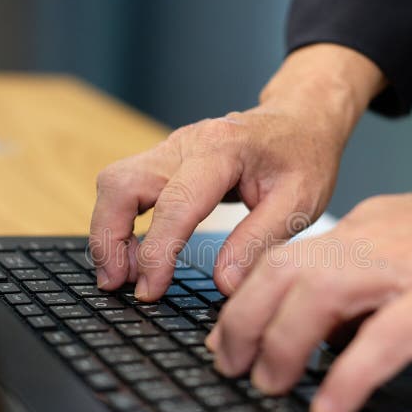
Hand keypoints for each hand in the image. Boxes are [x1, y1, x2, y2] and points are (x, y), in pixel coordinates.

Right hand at [89, 44, 384, 300]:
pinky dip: (118, 222)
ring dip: (108, 231)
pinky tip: (132, 255)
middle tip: (116, 285)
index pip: (175, 204)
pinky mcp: (163, 160)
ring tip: (122, 277)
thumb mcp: (298, 204)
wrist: (300, 120)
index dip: (156, 252)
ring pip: (114, 183)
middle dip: (109, 238)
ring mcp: (169, 149)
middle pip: (121, 183)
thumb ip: (259, 243)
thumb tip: (223, 284)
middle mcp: (185, 144)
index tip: (149, 291)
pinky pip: (125, 187)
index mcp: (222, 150)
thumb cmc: (303, 159)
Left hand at [208, 149, 411, 411]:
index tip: (227, 338)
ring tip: (270, 386)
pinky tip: (331, 404)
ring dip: (281, 345)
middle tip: (232, 365)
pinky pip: (386, 337)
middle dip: (243, 323)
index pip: (283, 259)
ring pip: (318, 296)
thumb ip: (369, 284)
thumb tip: (325, 332)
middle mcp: (378, 238)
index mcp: (367, 227)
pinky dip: (349, 376)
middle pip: (284, 273)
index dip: (242, 302)